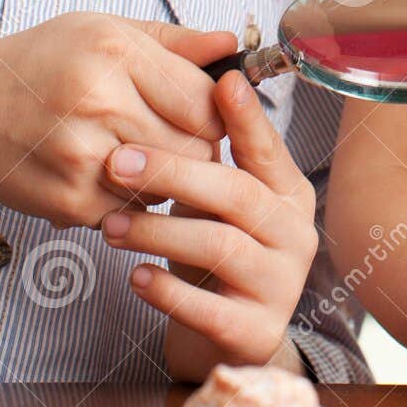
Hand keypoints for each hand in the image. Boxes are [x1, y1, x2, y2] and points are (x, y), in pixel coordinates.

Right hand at [0, 15, 236, 228]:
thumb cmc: (38, 64)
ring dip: (167, 176)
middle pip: (196, 147)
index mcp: (115, 52)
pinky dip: (131, 199)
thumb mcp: (104, 30)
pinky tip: (106, 173)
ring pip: (170, 185)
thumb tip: (231, 45)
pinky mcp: (69, 201)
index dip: (215, 111)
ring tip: (138, 151)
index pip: (206, 99)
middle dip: (198, 147)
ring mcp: (82, 157)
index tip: (203, 111)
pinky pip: (134, 210)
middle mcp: (99, 102)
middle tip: (175, 136)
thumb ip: (175, 42)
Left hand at [98, 69, 319, 377]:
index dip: (246, 116)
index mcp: (289, 193)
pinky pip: (211, 309)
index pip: (267, 148)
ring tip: (110, 224)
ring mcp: (281, 285)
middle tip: (117, 162)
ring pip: (221, 247)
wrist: (222, 337)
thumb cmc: (212, 250)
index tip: (220, 83)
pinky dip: (169, 291)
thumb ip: (215, 143)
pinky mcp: (257, 333)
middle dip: (174, 173)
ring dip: (159, 231)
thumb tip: (218, 69)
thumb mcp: (215, 195)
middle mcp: (295, 235)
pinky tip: (135, 276)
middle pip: (237, 194)